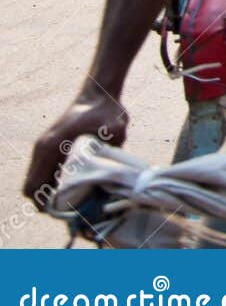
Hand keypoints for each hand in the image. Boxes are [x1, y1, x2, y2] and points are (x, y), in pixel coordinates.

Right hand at [23, 86, 127, 209]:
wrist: (99, 92)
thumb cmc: (106, 110)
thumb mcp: (114, 130)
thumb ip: (111, 148)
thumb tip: (111, 171)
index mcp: (50, 149)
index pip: (33, 187)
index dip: (43, 205)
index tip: (62, 213)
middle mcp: (42, 149)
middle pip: (32, 187)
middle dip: (47, 202)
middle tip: (70, 210)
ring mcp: (44, 147)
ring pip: (38, 180)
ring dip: (50, 193)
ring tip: (73, 201)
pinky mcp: (51, 145)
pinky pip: (45, 171)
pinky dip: (53, 182)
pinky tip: (73, 187)